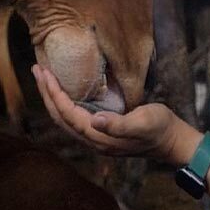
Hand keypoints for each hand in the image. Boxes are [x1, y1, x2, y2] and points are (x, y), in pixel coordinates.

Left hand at [32, 65, 188, 162]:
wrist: (171, 141)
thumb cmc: (159, 128)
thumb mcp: (143, 123)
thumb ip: (119, 124)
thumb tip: (95, 120)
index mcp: (100, 137)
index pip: (68, 114)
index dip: (55, 94)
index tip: (46, 74)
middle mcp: (93, 139)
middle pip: (60, 117)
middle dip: (46, 93)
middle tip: (37, 69)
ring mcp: (96, 137)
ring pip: (65, 118)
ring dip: (52, 97)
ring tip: (44, 78)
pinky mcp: (101, 131)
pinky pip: (74, 117)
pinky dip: (63, 103)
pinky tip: (62, 92)